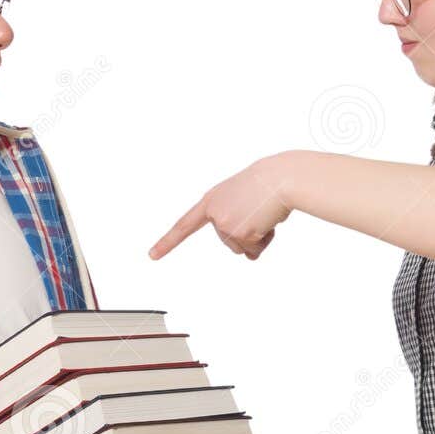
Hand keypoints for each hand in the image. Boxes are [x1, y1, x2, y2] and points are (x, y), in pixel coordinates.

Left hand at [149, 154, 292, 260]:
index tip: (153, 254)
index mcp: (211, 200)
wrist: (280, 178)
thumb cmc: (266, 185)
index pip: (184, 225)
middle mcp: (214, 213)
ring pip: (241, 248)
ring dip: (257, 238)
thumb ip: (234, 221)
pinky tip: (268, 222)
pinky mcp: (239, 234)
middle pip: (228, 241)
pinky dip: (265, 241)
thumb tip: (248, 255)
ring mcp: (224, 224)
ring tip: (264, 215)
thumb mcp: (241, 198)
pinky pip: (254, 250)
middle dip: (247, 233)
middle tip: (258, 211)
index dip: (168, 242)